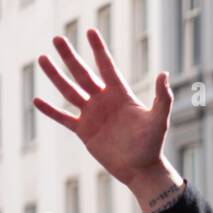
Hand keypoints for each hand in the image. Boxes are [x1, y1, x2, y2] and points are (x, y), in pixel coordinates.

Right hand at [34, 29, 181, 212]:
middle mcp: (104, 102)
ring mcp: (92, 115)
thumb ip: (162, 98)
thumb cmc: (153, 145)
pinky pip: (64, 118)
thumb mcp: (159, 121)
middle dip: (70, 57)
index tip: (90, 32)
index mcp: (121, 96)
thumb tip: (164, 74)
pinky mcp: (84, 131)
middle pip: (83, 74)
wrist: (141, 170)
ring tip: (42, 59)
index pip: (107, 67)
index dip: (99, 50)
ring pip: (70, 91)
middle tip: (57, 39)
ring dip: (56, 76)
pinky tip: (37, 100)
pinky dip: (51, 111)